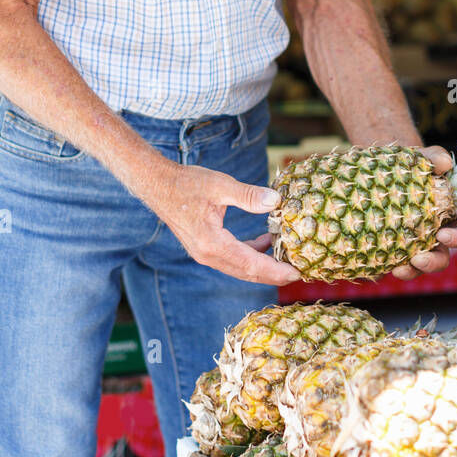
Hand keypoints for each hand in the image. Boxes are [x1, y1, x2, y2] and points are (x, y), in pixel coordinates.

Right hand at [147, 162, 300, 285]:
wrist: (157, 184)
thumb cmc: (186, 183)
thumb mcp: (220, 185)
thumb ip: (248, 195)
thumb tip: (276, 201)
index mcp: (212, 244)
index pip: (251, 265)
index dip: (276, 270)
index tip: (297, 272)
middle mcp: (208, 255)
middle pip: (248, 272)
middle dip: (274, 273)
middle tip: (300, 270)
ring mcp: (205, 253)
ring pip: (241, 267)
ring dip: (264, 264)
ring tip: (287, 256)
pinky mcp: (205, 247)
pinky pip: (233, 258)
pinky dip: (252, 253)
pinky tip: (265, 240)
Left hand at [391, 145, 456, 280]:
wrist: (382, 170)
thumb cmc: (410, 166)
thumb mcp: (422, 158)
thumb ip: (434, 157)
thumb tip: (444, 163)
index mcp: (450, 216)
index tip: (443, 234)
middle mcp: (434, 235)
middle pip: (442, 257)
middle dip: (434, 262)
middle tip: (419, 259)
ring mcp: (413, 244)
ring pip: (418, 266)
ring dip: (411, 271)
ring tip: (398, 269)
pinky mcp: (391, 249)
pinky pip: (391, 263)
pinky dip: (385, 268)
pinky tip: (376, 266)